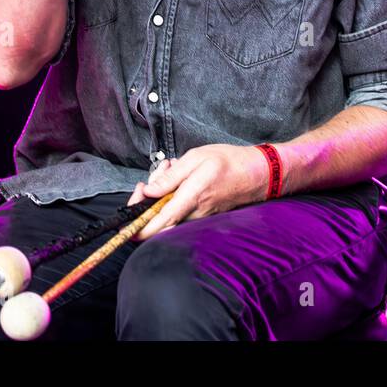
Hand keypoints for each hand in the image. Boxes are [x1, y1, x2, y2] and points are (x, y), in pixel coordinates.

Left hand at [125, 145, 271, 241]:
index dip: (137, 228)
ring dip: (162, 191)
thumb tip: (149, 192)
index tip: (126, 216)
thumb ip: (171, 177)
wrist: (259, 173)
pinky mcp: (204, 215)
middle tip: (160, 170)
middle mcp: (194, 213)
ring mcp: (200, 216)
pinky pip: (180, 209)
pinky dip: (174, 193)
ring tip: (173, 166)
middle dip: (150, 195)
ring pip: (168, 211)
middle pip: (159, 218)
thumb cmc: (229, 162)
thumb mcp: (196, 158)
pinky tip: (182, 174)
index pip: (158, 223)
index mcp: (191, 197)